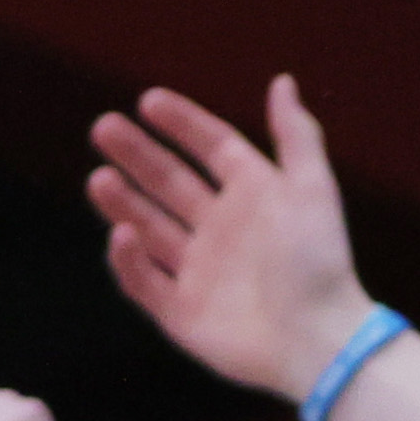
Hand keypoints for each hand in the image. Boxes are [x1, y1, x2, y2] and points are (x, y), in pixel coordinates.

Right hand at [90, 77, 373, 400]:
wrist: (318, 339)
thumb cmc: (320, 263)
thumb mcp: (312, 189)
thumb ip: (296, 135)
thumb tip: (281, 81)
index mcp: (254, 196)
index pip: (211, 148)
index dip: (181, 124)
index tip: (148, 102)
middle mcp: (222, 229)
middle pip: (170, 183)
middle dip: (137, 156)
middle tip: (104, 128)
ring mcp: (199, 272)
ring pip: (150, 229)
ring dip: (123, 203)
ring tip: (99, 178)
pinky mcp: (182, 314)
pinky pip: (145, 283)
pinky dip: (129, 261)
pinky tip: (121, 234)